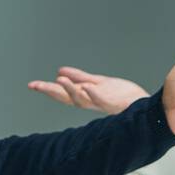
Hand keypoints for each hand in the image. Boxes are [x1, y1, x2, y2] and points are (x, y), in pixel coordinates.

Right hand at [28, 67, 147, 115]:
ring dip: (70, 90)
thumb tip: (59, 71)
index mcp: (86, 95)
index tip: (32, 85)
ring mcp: (102, 102)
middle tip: (35, 85)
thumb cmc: (121, 95)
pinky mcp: (114, 102)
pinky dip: (93, 95)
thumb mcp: (97, 82)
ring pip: (82, 100)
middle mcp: (91, 101)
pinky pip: (102, 100)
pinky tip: (87, 88)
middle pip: (67, 98)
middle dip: (51, 91)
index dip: (48, 89)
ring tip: (59, 80)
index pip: (63, 93)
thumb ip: (80, 78)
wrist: (143, 103)